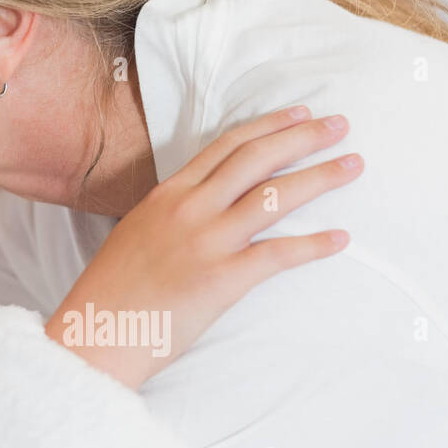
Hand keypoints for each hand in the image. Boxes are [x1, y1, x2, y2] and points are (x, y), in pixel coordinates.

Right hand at [47, 106, 361, 389]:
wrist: (94, 333)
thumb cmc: (112, 290)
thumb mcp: (136, 232)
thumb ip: (171, 212)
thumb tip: (204, 204)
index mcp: (166, 195)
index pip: (226, 146)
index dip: (268, 126)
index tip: (300, 114)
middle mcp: (188, 209)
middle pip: (255, 159)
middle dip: (303, 137)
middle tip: (339, 125)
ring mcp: (205, 242)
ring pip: (274, 197)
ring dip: (320, 177)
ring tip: (353, 165)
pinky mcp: (221, 280)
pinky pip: (278, 255)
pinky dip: (313, 245)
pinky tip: (339, 238)